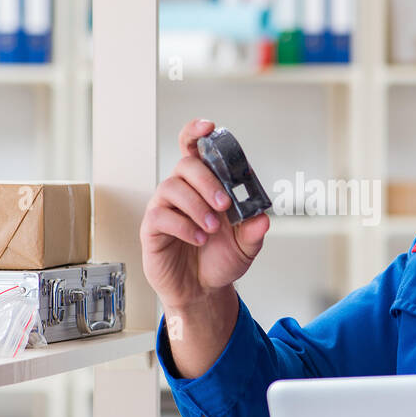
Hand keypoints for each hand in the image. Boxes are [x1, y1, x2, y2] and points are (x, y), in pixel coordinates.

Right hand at [140, 118, 270, 311]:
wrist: (202, 289)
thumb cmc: (219, 260)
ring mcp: (165, 207)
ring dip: (197, 206)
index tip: (210, 127)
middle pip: (186, 165)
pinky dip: (183, 225)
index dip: (198, 132)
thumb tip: (262, 218)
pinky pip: (161, 215)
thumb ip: (254, 232)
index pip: (196, 149)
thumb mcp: (246, 247)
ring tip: (213, 229)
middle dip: (207, 181)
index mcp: (205, 185)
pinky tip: (198, 238)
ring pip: (172, 188)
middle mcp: (183, 190)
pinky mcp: (152, 228)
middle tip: (224, 205)